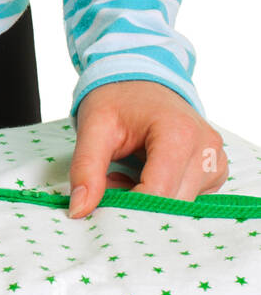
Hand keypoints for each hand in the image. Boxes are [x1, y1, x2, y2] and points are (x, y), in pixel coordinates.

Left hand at [68, 80, 226, 218]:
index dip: (128, 206)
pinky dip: (161, 195)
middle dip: (135, 204)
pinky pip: (187, 199)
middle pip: (173, 204)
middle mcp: (206, 149)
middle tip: (109, 181)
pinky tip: (144, 174)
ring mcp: (215, 161)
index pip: (159, 192)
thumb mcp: (93, 128)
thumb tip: (79, 211)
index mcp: (180, 133)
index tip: (101, 205)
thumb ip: (85, 169)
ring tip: (125, 172)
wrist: (141, 83)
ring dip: (147, 200)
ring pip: (180, 207)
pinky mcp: (215, 171)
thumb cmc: (118, 100)